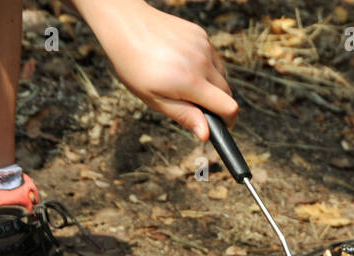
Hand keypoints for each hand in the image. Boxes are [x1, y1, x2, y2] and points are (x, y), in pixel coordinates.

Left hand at [74, 0, 235, 138]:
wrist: (125, 24)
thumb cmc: (134, 65)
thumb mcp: (154, 98)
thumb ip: (184, 115)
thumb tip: (206, 134)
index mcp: (190, 82)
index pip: (228, 107)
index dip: (228, 121)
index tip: (222, 125)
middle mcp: (201, 62)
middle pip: (227, 93)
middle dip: (217, 103)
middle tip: (193, 103)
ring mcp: (203, 46)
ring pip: (221, 75)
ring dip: (211, 83)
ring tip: (184, 80)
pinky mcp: (201, 34)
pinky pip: (213, 57)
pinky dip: (204, 65)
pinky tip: (183, 62)